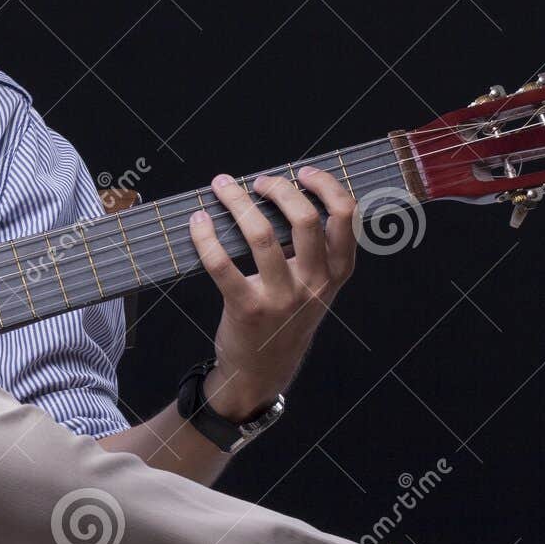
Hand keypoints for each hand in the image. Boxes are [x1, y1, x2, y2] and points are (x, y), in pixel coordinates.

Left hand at [187, 168, 357, 420]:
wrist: (262, 371)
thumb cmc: (284, 317)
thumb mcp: (312, 286)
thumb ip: (308, 249)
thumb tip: (280, 193)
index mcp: (335, 273)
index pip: (346, 218)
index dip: (326, 186)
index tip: (303, 172)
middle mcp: (314, 284)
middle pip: (305, 219)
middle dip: (278, 189)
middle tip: (258, 182)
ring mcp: (282, 298)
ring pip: (261, 235)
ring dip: (237, 202)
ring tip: (223, 187)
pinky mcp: (247, 309)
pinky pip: (222, 264)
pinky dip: (206, 237)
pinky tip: (198, 222)